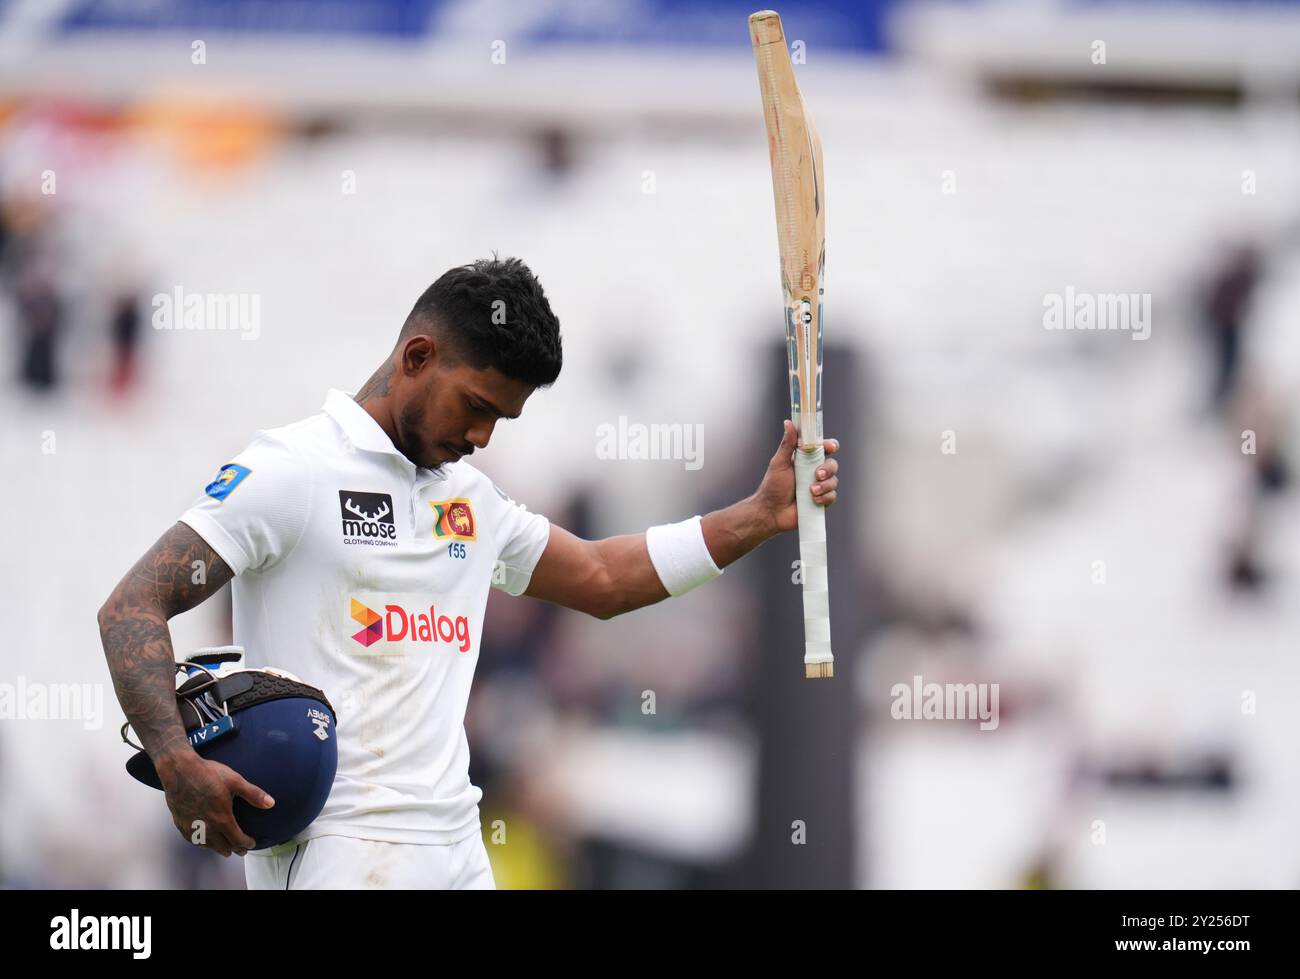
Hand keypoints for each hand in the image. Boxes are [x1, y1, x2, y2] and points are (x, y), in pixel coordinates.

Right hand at [157, 748, 273, 856]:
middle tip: (241, 851)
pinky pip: (194, 840)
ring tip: (225, 851)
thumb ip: (254, 794)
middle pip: (223, 845)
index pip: (237, 839)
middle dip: (235, 849)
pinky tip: (205, 842)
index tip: (251, 844)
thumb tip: (271, 803)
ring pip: (208, 845)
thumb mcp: (235, 781)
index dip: (246, 843)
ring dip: (219, 849)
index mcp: (222, 819)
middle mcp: (207, 827)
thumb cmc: (208, 774)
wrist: (180, 771)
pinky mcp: (181, 824)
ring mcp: (193, 827)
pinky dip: (203, 844)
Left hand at [752, 419, 839, 534]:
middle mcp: (815, 471)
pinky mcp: (822, 500)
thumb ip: (787, 444)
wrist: (772, 511)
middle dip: (827, 469)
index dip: (830, 445)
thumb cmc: (773, 486)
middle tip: (816, 475)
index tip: (830, 447)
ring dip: (824, 486)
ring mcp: (819, 486)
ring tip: (810, 492)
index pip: (824, 448)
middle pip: (833, 464)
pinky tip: (813, 500)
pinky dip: (824, 498)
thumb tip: (788, 422)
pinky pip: (832, 496)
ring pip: (834, 481)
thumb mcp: (779, 463)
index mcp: (806, 459)